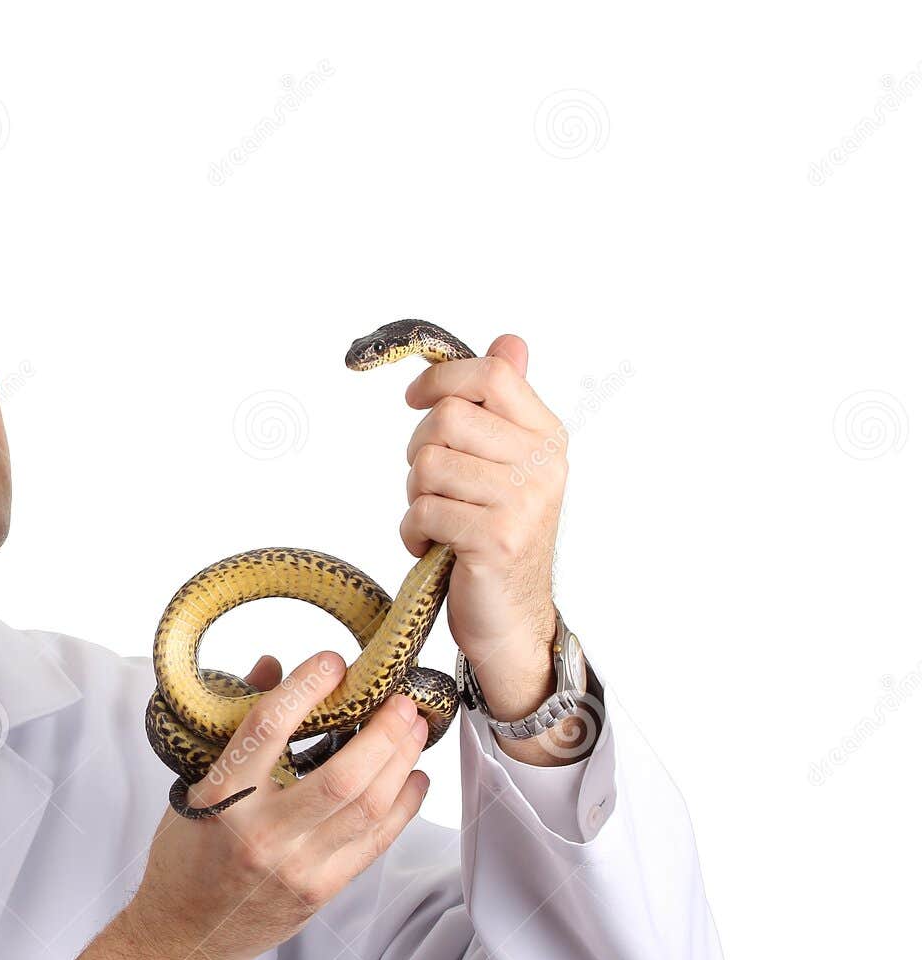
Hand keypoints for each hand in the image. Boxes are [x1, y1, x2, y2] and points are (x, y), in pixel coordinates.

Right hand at [75, 650, 428, 959]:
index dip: (305, 688)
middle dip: (382, 730)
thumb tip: (274, 667)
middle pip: (342, 775)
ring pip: (368, 807)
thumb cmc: (186, 857)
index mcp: (222, 798)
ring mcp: (298, 867)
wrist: (184, 936)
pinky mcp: (323, 890)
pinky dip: (403, 805)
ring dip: (400, 761)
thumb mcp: (196, 786)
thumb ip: (238, 727)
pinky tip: (413, 777)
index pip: (268, 728)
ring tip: (414, 728)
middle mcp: (262, 834)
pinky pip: (376, 841)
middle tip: (401, 698)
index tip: (332, 662)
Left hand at [400, 334, 569, 756]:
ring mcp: (522, 502)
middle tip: (429, 485)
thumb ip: (504, 404)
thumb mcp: (505, 465)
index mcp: (546, 437)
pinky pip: (422, 511)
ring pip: (426, 466)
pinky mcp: (494, 539)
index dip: (441, 380)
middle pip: (445, 419)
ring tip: (435, 519)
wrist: (511, 619)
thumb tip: (509, 340)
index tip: (415, 400)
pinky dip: (412, 531)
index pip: (491, 375)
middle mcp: (542, 464)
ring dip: (414, 497)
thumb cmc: (497, 535)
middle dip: (417, 452)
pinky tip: (429, 547)